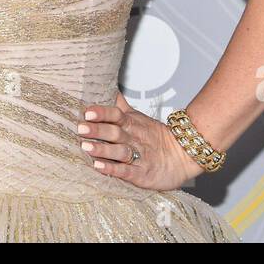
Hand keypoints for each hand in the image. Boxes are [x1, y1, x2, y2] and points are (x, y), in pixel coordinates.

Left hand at [76, 91, 203, 190]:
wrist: (182, 156)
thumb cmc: (155, 137)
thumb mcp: (138, 118)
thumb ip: (120, 106)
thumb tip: (106, 89)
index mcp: (132, 124)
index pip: (116, 115)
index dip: (102, 113)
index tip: (87, 112)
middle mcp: (133, 139)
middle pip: (114, 132)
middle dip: (97, 130)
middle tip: (81, 128)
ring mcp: (138, 156)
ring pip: (119, 151)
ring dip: (102, 150)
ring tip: (86, 147)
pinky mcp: (141, 174)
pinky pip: (126, 171)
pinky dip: (113, 169)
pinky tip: (99, 167)